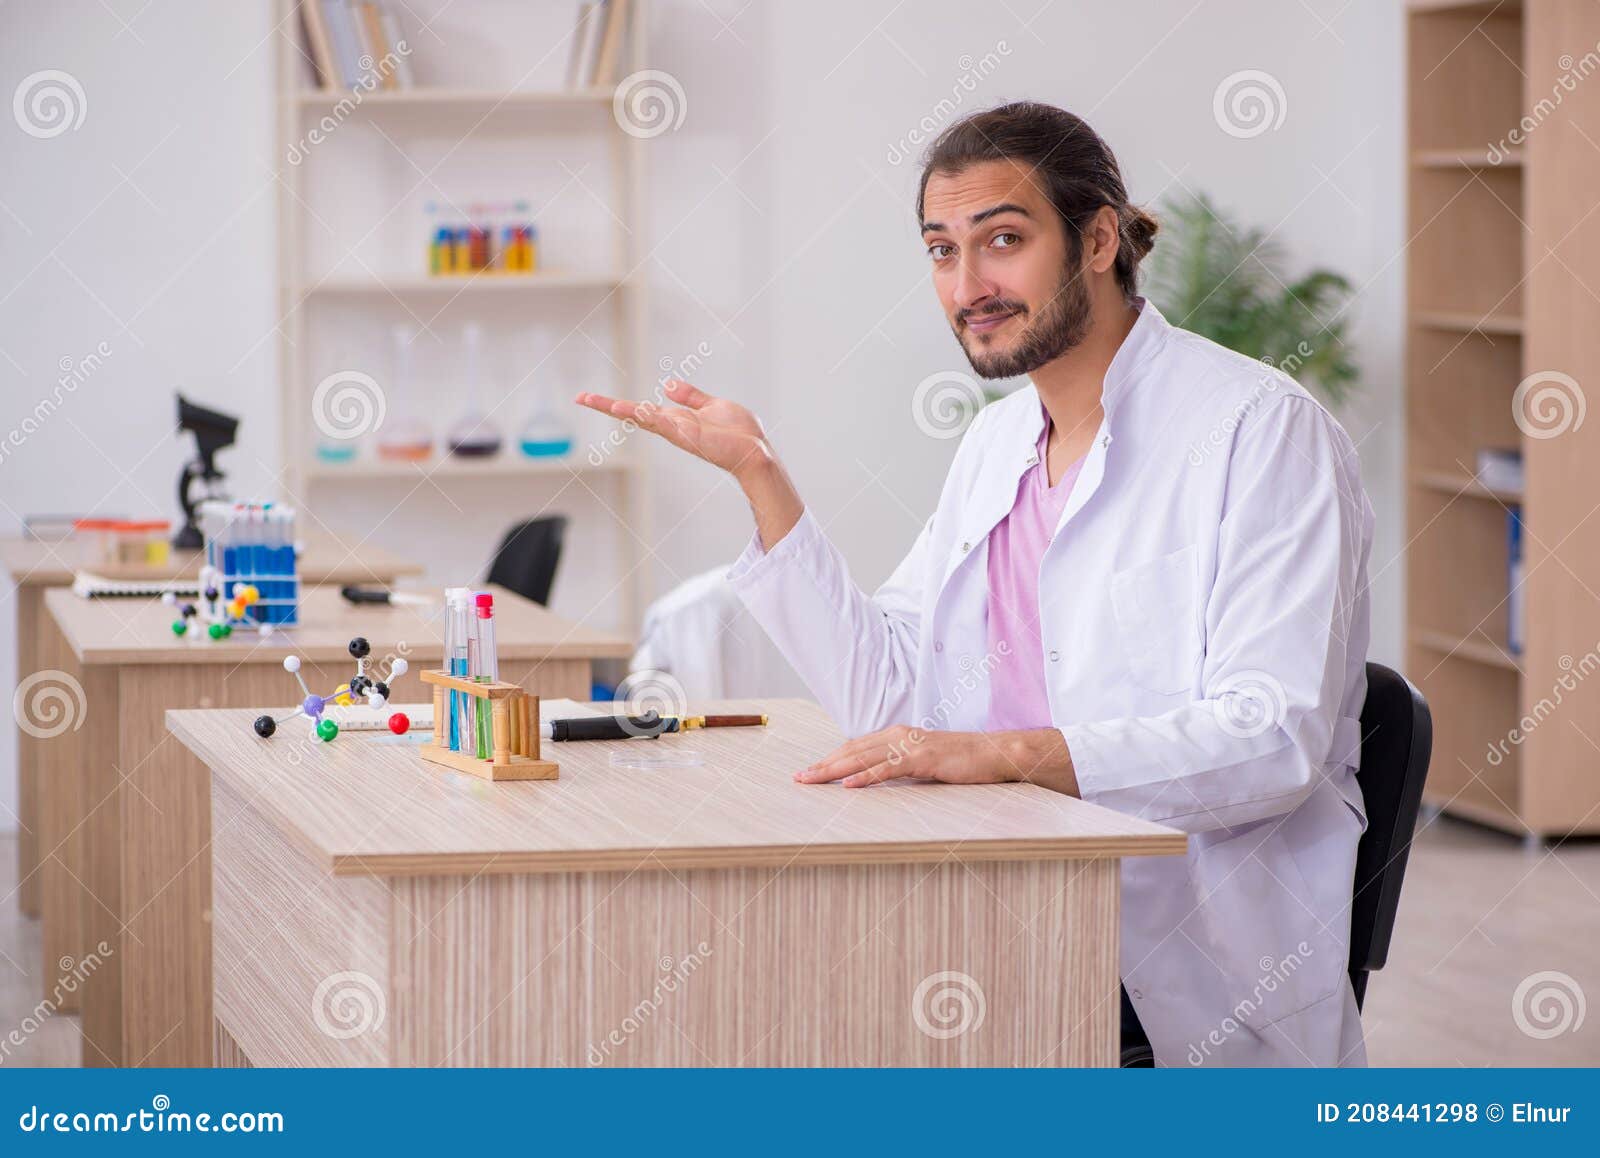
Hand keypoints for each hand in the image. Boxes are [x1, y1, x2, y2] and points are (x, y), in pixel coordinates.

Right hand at [575, 379, 776, 481]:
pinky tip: (635, 410)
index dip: (617, 404)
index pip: (641, 409)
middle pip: (633, 414)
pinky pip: (666, 424)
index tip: (592, 397)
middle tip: (580, 397)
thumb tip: (668, 384)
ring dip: (620, 410)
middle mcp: (672, 426)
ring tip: (595, 401)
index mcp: (676, 419)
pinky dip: (650, 417)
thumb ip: (690, 396)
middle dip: (607, 407)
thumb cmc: (738, 432)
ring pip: (643, 418)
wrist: (755, 450)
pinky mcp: (690, 435)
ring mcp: (679, 432)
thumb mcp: (712, 405)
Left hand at [795, 725, 1020, 788]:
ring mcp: (912, 745)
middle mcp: (900, 736)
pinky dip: (866, 777)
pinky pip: (889, 769)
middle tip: (799, 778)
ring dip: (834, 770)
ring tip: (812, 780)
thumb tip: (879, 778)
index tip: (809, 772)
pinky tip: (848, 786)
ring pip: (864, 758)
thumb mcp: (926, 762)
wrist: (996, 753)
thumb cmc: (963, 761)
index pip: (855, 747)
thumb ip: (902, 765)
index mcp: (899, 735)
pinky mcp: (924, 759)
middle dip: (823, 765)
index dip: (830, 759)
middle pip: (852, 750)